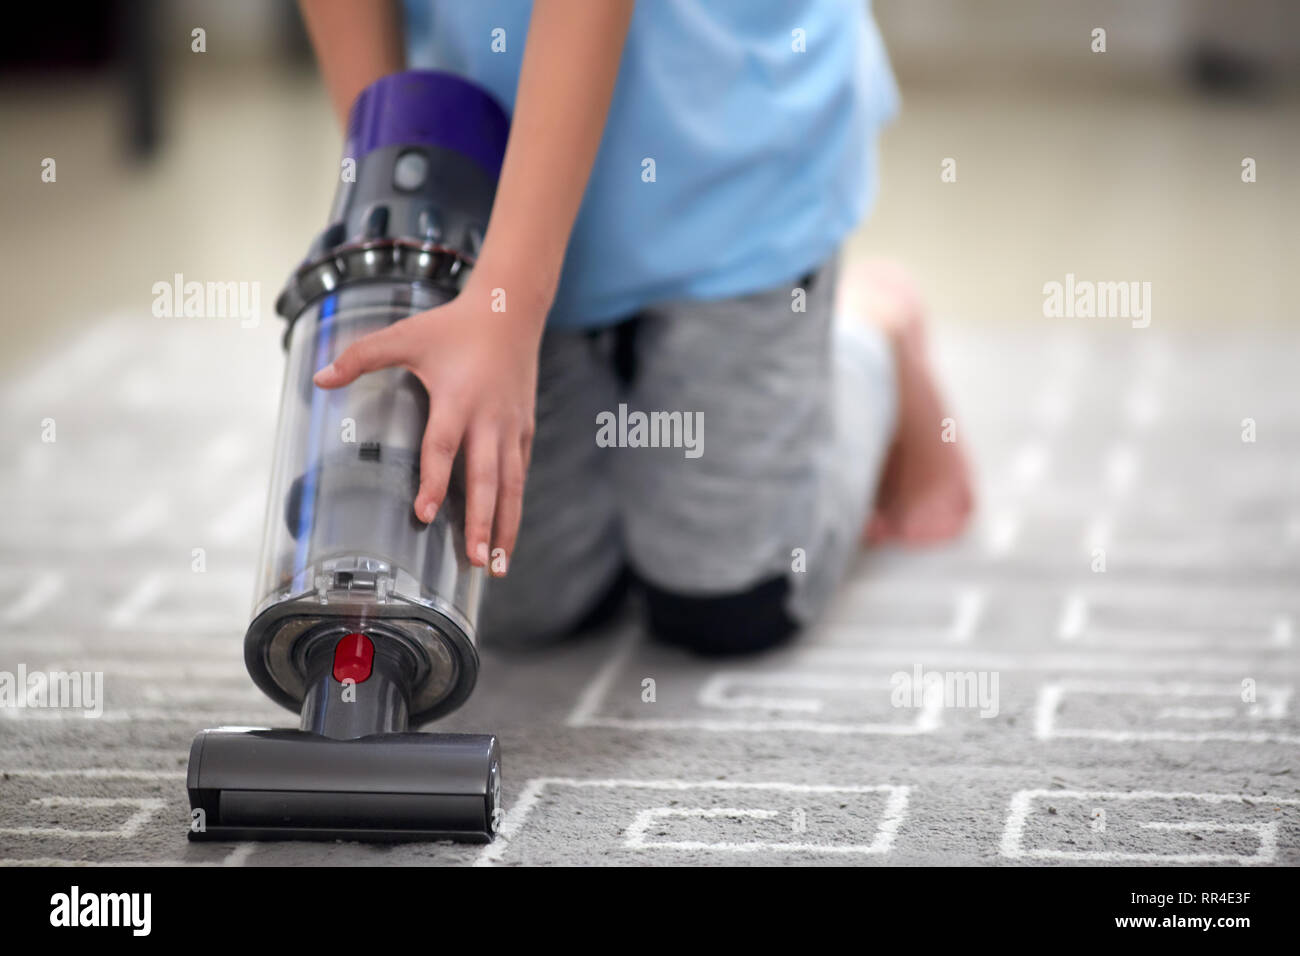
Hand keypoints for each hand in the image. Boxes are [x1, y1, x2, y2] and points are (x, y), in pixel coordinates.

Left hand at [312, 278, 543, 575]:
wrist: (510, 311)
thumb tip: (319, 378)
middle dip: (484, 521)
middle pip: (487, 478)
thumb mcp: (404, 336)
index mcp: (458, 400)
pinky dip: (515, 507)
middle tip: (478, 559)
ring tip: (498, 565)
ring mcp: (511, 428)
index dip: (435, 481)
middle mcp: (489, 419)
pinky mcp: (524, 431)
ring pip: (511, 485)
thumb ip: (361, 356)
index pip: (444, 447)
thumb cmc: (453, 327)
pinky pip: (520, 475)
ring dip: (506, 527)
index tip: (426, 513)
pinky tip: (508, 536)